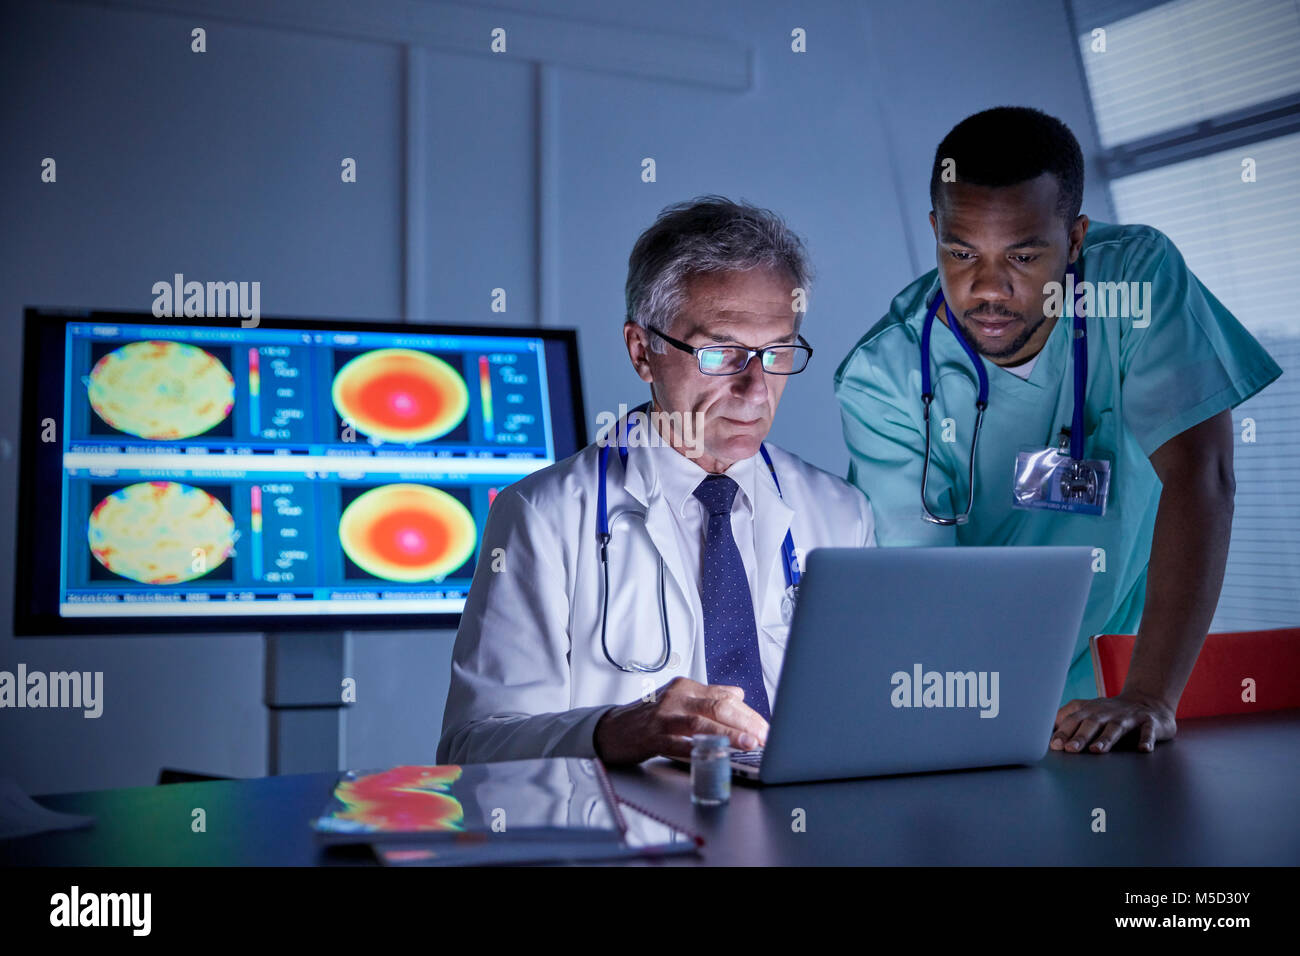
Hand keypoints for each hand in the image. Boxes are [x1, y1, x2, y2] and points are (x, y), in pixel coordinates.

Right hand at [593, 677, 769, 765]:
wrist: (611, 729)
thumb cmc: (648, 716)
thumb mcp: (678, 698)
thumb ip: (708, 695)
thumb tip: (738, 693)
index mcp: (685, 686)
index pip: (725, 696)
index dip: (748, 713)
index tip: (764, 728)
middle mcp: (676, 697)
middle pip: (718, 706)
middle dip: (746, 722)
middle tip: (765, 736)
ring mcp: (663, 717)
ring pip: (702, 723)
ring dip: (729, 734)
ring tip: (749, 743)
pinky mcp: (653, 737)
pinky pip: (680, 744)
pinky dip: (700, 750)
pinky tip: (715, 756)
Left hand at [1050, 690, 1176, 753]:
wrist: (1148, 702)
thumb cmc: (1109, 713)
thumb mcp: (1087, 713)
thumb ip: (1066, 720)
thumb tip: (1040, 734)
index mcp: (1090, 710)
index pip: (1073, 720)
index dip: (1063, 732)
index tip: (1053, 745)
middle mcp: (1107, 712)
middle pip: (1092, 723)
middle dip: (1080, 736)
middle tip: (1069, 749)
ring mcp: (1129, 717)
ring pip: (1116, 727)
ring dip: (1106, 739)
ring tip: (1097, 750)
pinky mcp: (1150, 723)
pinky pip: (1148, 731)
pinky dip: (1146, 739)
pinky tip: (1143, 748)